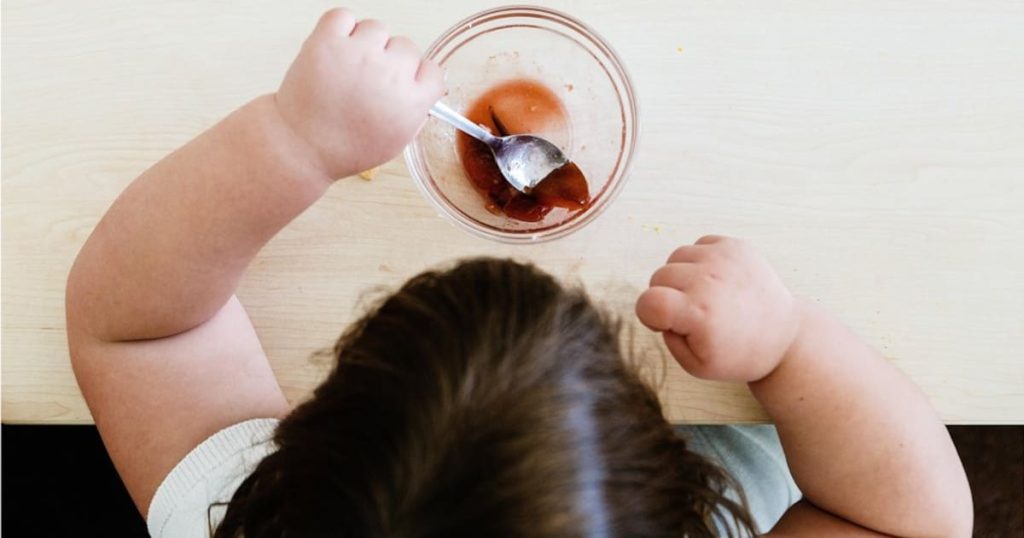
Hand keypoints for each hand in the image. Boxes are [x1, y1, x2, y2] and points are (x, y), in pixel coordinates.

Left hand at [274, 8, 443, 178]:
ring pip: (377, 28)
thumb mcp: (396, 142)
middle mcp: (389, 74)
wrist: (302, 147)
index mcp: (411, 101)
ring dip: (365, 43)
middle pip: (406, 46)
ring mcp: (358, 54)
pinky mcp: (328, 41)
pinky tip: (336, 50)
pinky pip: (344, 16)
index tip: (404, 81)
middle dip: (390, 60)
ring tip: (348, 67)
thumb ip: (416, 112)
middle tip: (369, 80)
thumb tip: (424, 88)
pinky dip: (341, 28)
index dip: (416, 76)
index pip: (432, 70)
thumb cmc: (346, 148)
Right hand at [635, 235, 802, 381]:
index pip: (648, 302)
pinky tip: (715, 281)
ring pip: (675, 257)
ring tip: (703, 295)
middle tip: (689, 313)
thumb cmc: (739, 354)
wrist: (783, 335)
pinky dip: (699, 262)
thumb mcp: (696, 366)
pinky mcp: (735, 246)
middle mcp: (710, 280)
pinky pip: (697, 246)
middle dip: (665, 296)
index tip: (663, 323)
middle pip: (658, 276)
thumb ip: (667, 338)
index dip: (648, 315)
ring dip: (681, 276)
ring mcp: (724, 259)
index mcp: (699, 314)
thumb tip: (659, 309)